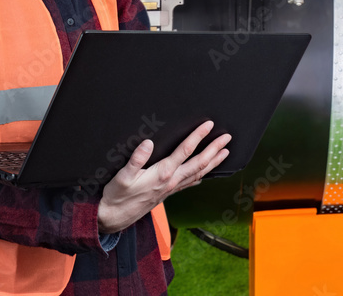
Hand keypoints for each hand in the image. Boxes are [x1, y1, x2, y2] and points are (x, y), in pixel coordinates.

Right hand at [97, 120, 230, 234]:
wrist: (114, 218)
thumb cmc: (117, 196)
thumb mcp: (122, 176)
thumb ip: (136, 159)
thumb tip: (147, 143)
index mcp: (162, 173)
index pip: (185, 151)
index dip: (197, 136)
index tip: (208, 125)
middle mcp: (171, 181)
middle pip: (199, 163)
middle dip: (214, 149)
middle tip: (227, 138)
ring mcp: (171, 188)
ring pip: (198, 173)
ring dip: (213, 162)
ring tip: (225, 152)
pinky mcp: (168, 193)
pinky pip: (190, 183)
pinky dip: (201, 176)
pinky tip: (205, 174)